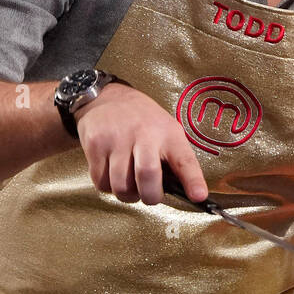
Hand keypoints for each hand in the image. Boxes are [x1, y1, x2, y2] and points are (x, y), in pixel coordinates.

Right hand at [74, 83, 208, 204]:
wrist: (107, 98)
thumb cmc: (143, 120)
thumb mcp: (166, 130)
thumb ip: (173, 159)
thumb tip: (181, 193)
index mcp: (168, 133)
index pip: (184, 159)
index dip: (192, 180)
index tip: (199, 196)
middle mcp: (144, 134)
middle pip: (147, 174)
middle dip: (150, 196)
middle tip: (150, 196)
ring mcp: (117, 139)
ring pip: (121, 185)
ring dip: (127, 195)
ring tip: (130, 184)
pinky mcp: (95, 145)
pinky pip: (101, 181)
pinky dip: (108, 187)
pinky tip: (113, 174)